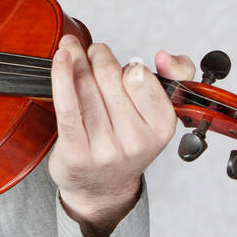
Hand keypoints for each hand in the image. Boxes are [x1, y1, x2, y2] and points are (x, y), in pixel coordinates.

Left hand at [47, 35, 195, 236]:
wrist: (101, 188)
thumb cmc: (128, 142)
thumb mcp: (160, 114)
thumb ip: (177, 76)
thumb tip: (164, 56)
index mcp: (161, 127)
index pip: (141, 76)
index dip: (126, 64)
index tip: (120, 64)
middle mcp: (135, 141)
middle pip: (110, 78)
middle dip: (98, 56)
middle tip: (91, 51)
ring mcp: (105, 148)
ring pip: (86, 88)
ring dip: (75, 61)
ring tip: (71, 48)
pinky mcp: (76, 151)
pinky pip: (67, 105)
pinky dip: (61, 77)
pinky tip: (59, 58)